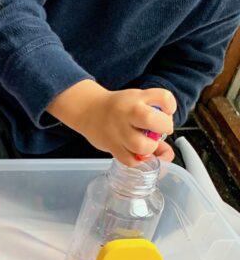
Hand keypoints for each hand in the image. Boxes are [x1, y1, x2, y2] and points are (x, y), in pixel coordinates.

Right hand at [48, 80, 176, 165]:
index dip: (170, 107)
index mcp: (136, 98)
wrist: (89, 110)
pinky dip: (138, 160)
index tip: (166, 112)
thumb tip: (168, 147)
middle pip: (152, 120)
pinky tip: (136, 152)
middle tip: (157, 131)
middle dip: (163, 128)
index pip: (164, 98)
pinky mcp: (111, 146)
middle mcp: (127, 113)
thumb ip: (157, 115)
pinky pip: (130, 160)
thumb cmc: (118, 107)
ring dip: (150, 147)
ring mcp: (118, 131)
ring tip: (146, 144)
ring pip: (141, 146)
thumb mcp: (139, 100)